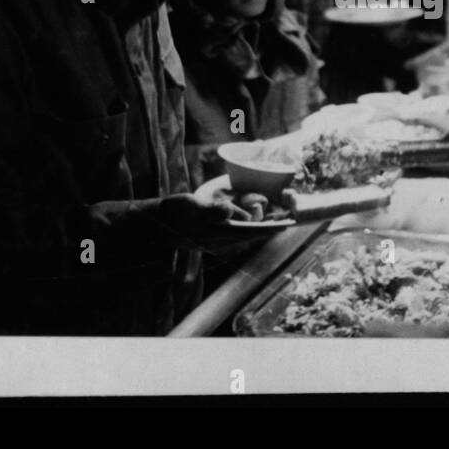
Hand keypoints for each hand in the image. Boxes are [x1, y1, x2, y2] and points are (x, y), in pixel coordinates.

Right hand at [155, 191, 280, 248]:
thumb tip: (230, 213)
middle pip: (251, 235)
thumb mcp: (190, 206)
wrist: (157, 225)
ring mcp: (217, 243)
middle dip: (270, 230)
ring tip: (279, 223)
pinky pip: (237, 236)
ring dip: (262, 230)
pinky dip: (250, 230)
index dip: (268, 228)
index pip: (249, 231)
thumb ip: (210, 210)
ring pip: (245, 236)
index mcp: (217, 232)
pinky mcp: (214, 241)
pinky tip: (257, 225)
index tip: (287, 225)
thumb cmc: (174, 211)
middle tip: (291, 221)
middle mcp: (220, 241)